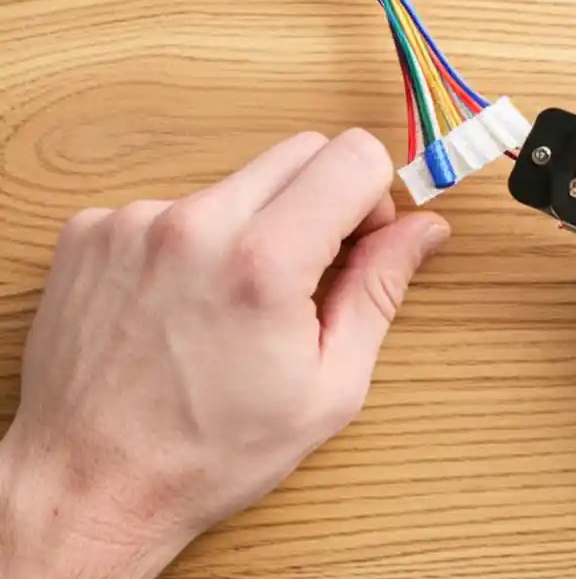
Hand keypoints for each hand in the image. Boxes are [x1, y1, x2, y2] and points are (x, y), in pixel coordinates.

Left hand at [0, 130, 448, 578]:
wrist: (90, 483)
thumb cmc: (209, 452)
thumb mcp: (329, 387)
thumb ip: (380, 291)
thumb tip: (424, 229)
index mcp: (263, 262)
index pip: (354, 156)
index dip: (376, 196)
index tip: (362, 241)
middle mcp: (194, 224)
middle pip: (300, 152)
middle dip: (325, 200)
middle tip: (312, 272)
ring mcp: (133, 222)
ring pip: (237, 183)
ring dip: (255, 224)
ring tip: (234, 305)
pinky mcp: (91, 230)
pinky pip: (174, 206)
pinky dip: (194, 242)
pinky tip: (182, 305)